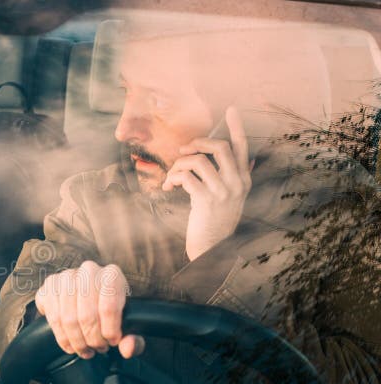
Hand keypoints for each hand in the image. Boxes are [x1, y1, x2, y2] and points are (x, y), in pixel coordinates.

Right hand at [34, 261, 144, 359]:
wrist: (88, 298)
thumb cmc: (110, 313)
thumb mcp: (127, 327)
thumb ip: (133, 340)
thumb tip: (128, 348)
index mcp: (112, 275)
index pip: (109, 307)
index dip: (110, 330)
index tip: (112, 342)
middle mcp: (88, 270)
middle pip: (87, 315)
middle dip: (92, 339)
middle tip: (98, 349)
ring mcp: (66, 276)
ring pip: (68, 319)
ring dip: (77, 341)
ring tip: (85, 349)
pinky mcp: (50, 285)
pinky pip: (53, 317)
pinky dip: (62, 337)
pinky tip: (71, 344)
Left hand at [162, 106, 251, 260]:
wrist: (211, 246)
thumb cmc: (216, 218)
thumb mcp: (231, 196)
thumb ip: (233, 177)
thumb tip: (239, 158)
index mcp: (243, 179)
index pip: (243, 147)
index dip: (236, 126)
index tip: (231, 108)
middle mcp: (237, 182)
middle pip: (220, 147)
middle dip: (197, 143)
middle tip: (184, 150)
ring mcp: (222, 191)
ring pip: (198, 160)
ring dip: (179, 164)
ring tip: (172, 176)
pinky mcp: (205, 200)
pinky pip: (186, 176)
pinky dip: (173, 178)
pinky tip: (168, 187)